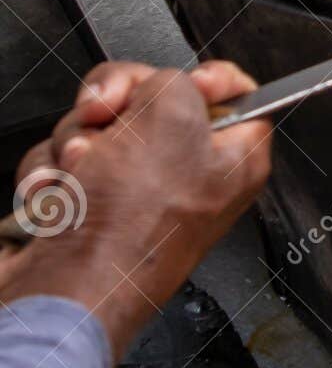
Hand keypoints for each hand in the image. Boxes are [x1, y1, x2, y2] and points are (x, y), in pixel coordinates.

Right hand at [0, 61, 272, 356]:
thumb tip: (160, 83)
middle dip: (116, 103)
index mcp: (235, 158)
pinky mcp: (89, 207)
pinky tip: (58, 197)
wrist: (66, 289)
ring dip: (76, 142)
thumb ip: (174, 82)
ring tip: (81, 172)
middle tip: (107, 119)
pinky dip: (53, 174)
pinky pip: (65, 163)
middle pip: (154, 103)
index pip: (242, 96)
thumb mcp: (172, 118)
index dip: (209, 78)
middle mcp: (192, 176)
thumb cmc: (130, 224)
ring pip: (100, 129)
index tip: (187, 80)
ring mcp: (137, 193)